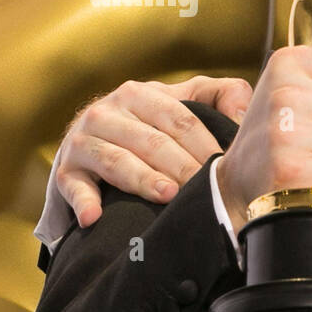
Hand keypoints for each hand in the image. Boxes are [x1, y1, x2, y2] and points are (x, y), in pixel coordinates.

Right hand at [58, 76, 255, 227]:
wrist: (92, 147)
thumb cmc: (151, 125)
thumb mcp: (185, 101)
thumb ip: (221, 95)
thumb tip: (245, 115)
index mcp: (140, 94)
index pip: (180, 120)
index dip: (205, 145)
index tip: (226, 170)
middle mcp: (106, 112)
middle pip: (152, 142)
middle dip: (181, 167)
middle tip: (206, 191)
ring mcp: (83, 141)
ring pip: (118, 161)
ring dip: (142, 179)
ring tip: (167, 196)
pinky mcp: (66, 171)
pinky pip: (75, 186)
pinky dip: (83, 201)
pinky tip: (95, 217)